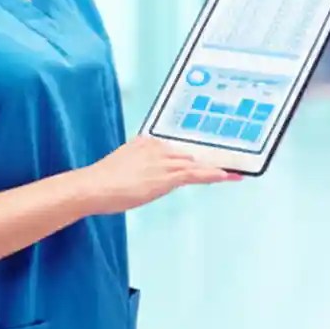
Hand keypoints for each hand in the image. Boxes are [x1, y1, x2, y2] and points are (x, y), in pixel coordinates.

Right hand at [76, 136, 240, 215]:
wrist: (93, 186)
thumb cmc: (103, 181)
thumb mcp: (124, 165)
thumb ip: (138, 165)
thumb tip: (144, 175)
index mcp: (148, 142)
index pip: (177, 147)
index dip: (195, 152)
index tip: (208, 153)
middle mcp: (159, 147)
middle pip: (191, 153)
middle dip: (209, 160)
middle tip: (229, 162)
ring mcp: (164, 161)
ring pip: (197, 163)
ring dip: (218, 168)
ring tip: (236, 171)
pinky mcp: (167, 176)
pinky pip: (197, 174)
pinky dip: (214, 175)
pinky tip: (228, 176)